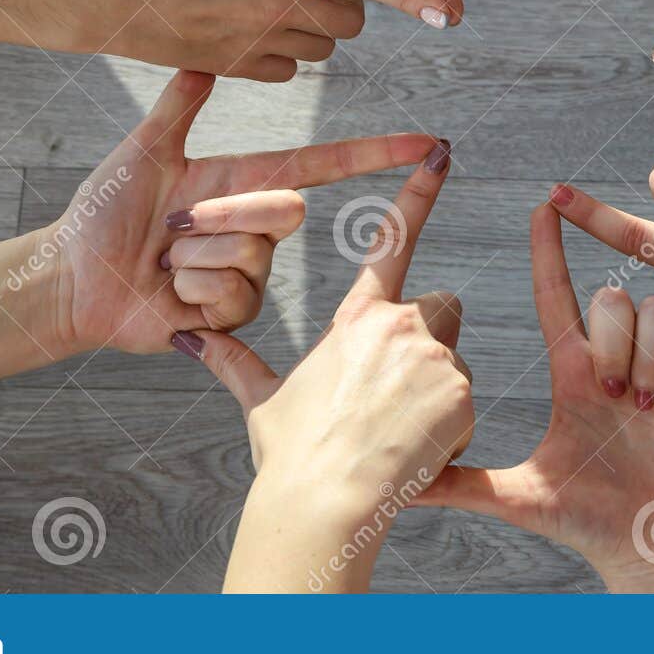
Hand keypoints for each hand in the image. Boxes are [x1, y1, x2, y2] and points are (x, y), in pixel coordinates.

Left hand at [48, 68, 439, 356]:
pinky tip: (169, 294)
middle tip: (170, 225)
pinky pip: (233, 296)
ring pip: (252, 255)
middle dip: (221, 214)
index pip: (323, 165)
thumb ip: (180, 104)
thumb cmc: (104, 212)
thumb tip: (205, 59)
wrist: (73, 277)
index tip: (427, 141)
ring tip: (163, 260)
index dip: (376, 154)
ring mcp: (249, 274)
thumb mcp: (143, 150)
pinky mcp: (234, 316)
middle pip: (285, 210)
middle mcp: (256, 228)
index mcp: (245, 182)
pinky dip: (190, 292)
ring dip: (194, 256)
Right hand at [83, 0, 456, 79]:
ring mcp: (261, 41)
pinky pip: (290, 67)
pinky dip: (288, 53)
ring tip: (293, 2)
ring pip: (324, 47)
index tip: (445, 9)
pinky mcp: (242, 67)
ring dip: (320, 28)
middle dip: (351, 5)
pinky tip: (263, 29)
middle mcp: (278, 6)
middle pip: (350, 19)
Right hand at [193, 148, 474, 591]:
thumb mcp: (263, 402)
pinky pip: (467, 403)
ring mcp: (434, 355)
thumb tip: (187, 337)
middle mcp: (399, 324)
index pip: (391, 241)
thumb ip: (233, 361)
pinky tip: (417, 451)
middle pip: (442, 307)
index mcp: (356, 318)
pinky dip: (449, 428)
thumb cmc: (293, 456)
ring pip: (455, 360)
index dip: (418, 192)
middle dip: (430, 339)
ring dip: (439, 390)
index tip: (442, 152)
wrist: (326, 502)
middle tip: (398, 391)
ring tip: (397, 432)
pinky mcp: (462, 390)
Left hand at [414, 205, 653, 592]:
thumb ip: (461, 482)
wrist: (652, 550)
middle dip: (611, 344)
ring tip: (647, 407)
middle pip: (611, 298)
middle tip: (614, 399)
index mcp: (572, 371)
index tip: (543, 203)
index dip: (549, 248)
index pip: (556, 293)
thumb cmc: (586, 522)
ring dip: (649, 359)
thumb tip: (400, 483)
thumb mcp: (518, 495)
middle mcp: (616, 358)